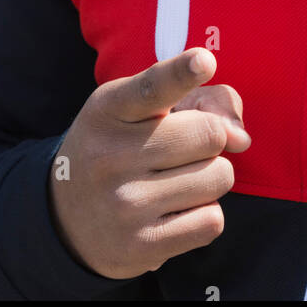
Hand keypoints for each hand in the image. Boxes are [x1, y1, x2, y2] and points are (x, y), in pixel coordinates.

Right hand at [47, 47, 250, 279]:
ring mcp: (125, 204)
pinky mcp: (141, 246)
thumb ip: (201, 101)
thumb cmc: (123, 147)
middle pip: (210, 134)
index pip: (152, 87)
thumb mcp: (142, 110)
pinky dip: (204, 214)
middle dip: (210, 139)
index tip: (205, 61)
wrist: (66, 218)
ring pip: (219, 177)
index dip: (181, 72)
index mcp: (109, 109)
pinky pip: (212, 221)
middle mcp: (111, 156)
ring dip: (210, 177)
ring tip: (174, 180)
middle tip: (180, 150)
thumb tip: (240, 139)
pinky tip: (174, 211)